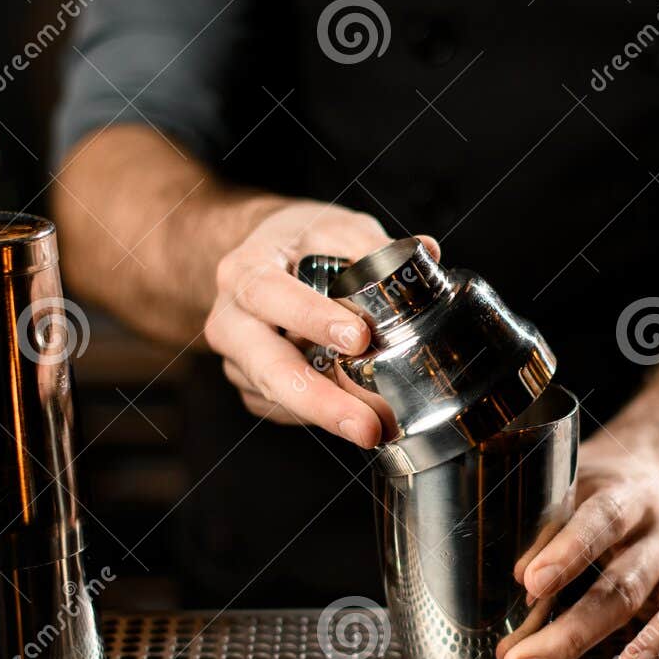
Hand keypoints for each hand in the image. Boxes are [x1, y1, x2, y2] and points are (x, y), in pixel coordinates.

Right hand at [203, 201, 435, 447]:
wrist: (263, 260)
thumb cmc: (298, 243)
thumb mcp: (331, 227)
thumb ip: (372, 245)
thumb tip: (425, 251)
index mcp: (244, 273)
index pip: (270, 295)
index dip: (312, 318)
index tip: (357, 338)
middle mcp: (232, 322)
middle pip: (270, 368)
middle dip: (320, 402)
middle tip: (367, 426)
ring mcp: (238, 361)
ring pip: (280, 398)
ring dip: (330, 417)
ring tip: (377, 430)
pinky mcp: (252, 387)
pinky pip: (286, 410)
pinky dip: (322, 415)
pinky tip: (356, 414)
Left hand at [498, 432, 658, 658]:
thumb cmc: (602, 483)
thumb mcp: (570, 483)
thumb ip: (543, 525)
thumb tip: (508, 582)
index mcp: (624, 495)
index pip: (600, 520)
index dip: (568, 550)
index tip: (531, 581)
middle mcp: (658, 531)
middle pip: (624, 583)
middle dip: (576, 628)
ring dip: (655, 642)